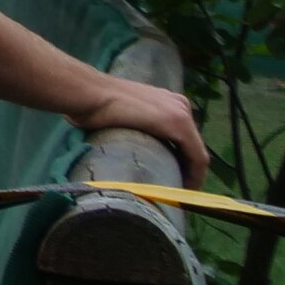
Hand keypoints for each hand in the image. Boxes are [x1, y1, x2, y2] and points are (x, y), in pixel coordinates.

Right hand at [69, 76, 209, 184]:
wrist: (88, 92)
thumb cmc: (94, 104)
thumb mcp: (122, 117)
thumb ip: (134, 128)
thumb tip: (129, 151)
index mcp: (168, 102)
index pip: (183, 139)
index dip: (182, 162)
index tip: (172, 180)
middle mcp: (180, 105)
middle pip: (192, 146)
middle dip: (186, 169)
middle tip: (174, 188)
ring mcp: (182, 113)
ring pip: (196, 153)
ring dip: (191, 175)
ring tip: (178, 192)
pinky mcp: (179, 124)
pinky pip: (197, 157)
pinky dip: (194, 175)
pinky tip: (184, 189)